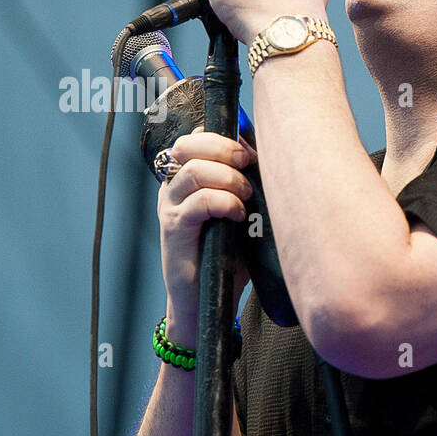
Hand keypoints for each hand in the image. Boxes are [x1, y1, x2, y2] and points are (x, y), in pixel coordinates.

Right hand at [158, 126, 257, 320]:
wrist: (208, 298)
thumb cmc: (228, 254)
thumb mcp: (242, 212)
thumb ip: (246, 184)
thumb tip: (265, 156)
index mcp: (188, 178)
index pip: (196, 137)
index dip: (224, 138)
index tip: (251, 153)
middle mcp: (174, 187)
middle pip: (188, 144)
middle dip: (224, 148)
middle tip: (248, 165)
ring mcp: (171, 206)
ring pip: (194, 171)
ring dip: (228, 178)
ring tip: (247, 196)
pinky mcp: (173, 229)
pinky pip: (197, 202)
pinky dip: (223, 203)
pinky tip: (237, 215)